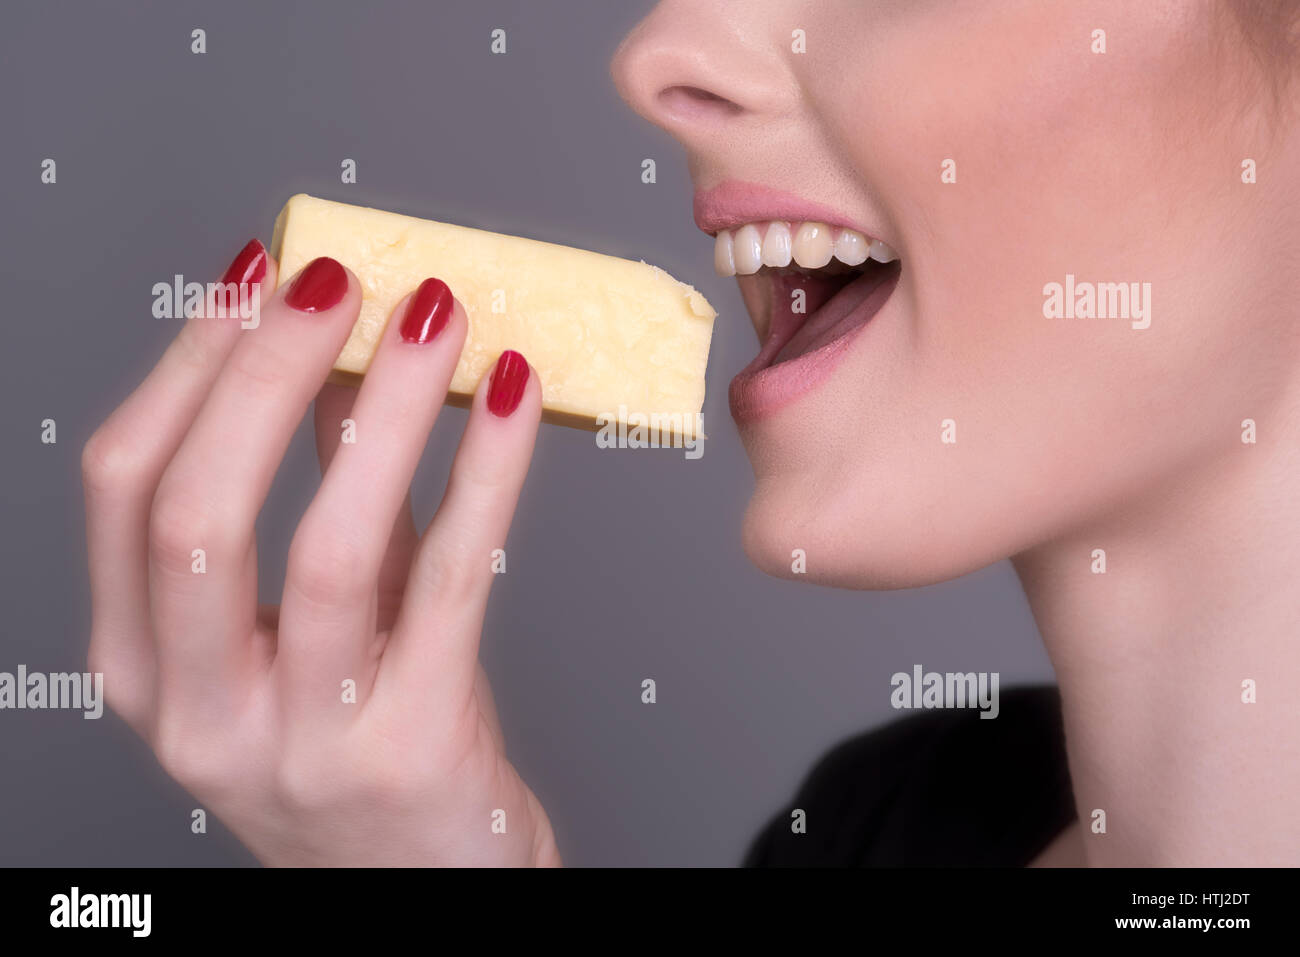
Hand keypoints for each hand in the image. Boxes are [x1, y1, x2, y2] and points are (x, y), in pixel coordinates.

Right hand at [81, 242, 559, 865]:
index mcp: (147, 668)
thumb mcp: (304, 625)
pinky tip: (512, 398)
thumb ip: (313, 501)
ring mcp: (303, 742)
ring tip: (436, 315)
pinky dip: (484, 474)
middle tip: (337, 277)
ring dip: (384, 408)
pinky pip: (453, 583)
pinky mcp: (412, 749)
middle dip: (262, 369)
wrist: (428, 880)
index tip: (252, 275)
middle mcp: (202, 713)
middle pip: (201, 510)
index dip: (188, 366)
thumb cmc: (359, 743)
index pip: (125, 488)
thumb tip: (335, 362)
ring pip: (328, 546)